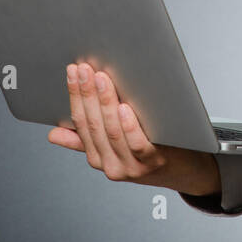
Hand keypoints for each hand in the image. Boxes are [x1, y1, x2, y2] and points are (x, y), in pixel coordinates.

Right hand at [47, 62, 220, 196]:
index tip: (73, 72)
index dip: (75, 96)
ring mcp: (133, 165)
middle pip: (94, 125)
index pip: (80, 124)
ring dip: (105, 103)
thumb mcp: (114, 149)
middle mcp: (112, 165)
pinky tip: (124, 107)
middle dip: (87, 94)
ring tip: (102, 79)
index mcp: (99, 158)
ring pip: (113, 132)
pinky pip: (137, 143)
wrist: (187, 173)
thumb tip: (54, 134)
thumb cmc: (151, 154)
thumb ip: (86, 139)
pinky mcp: (155, 161)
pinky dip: (128, 125)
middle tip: (85, 68)